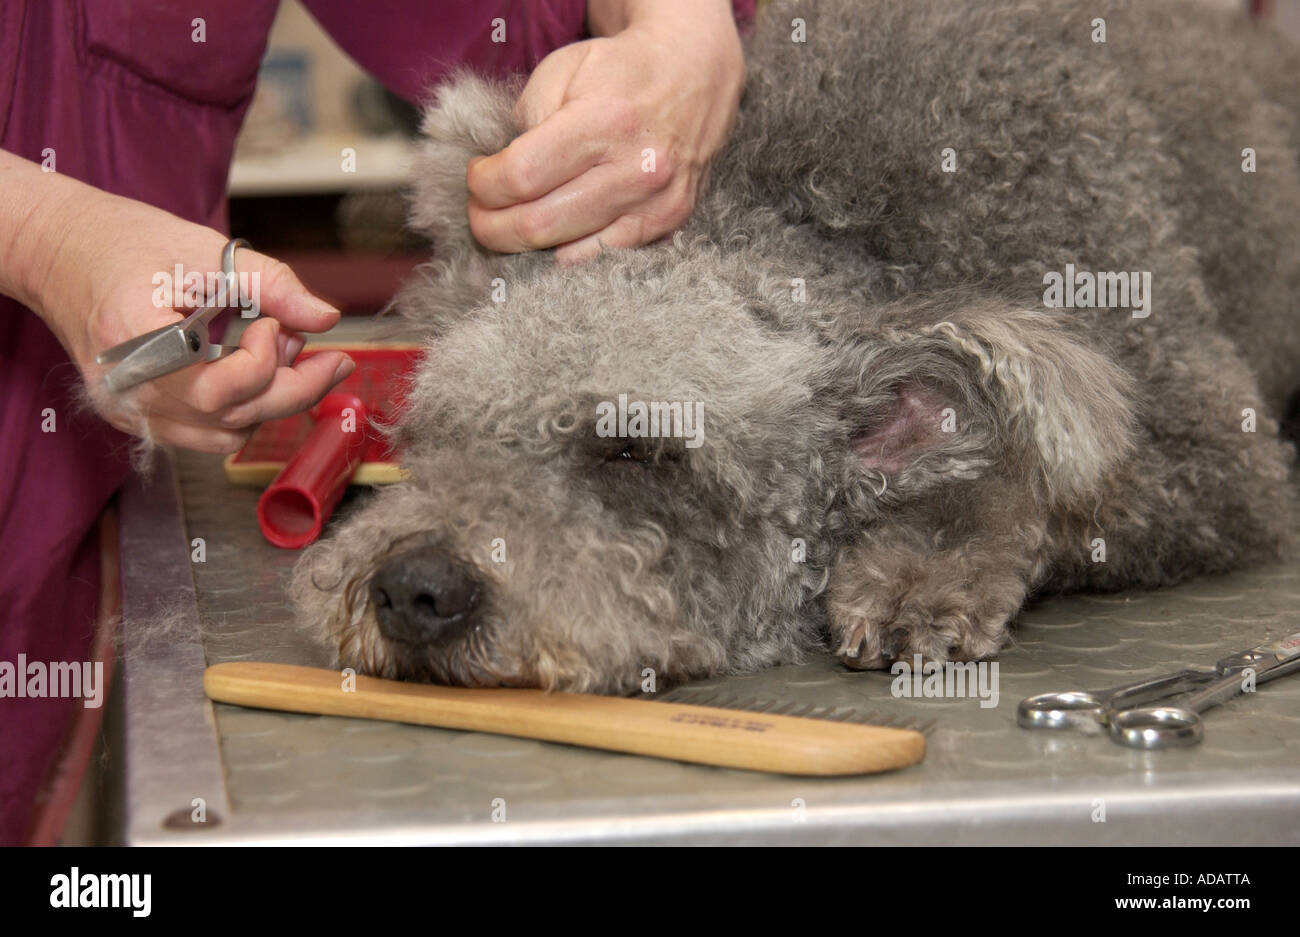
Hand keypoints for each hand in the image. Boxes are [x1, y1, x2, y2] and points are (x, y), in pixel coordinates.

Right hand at [3, 158, 352, 452]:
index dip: (262, 360)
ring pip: (225, 434)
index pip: (217, 389)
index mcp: (134, 338)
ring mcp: (128, 409)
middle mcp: (127, 388)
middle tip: (321, 355)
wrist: (59, 252)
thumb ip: (271, 284)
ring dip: (269, 401)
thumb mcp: (203, 248)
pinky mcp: (137, 416)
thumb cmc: (123, 242)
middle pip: (230, 417)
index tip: (273, 322)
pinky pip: (206, 434)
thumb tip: (326, 317)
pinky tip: (253, 372)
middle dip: (292, 387)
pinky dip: (243, 410)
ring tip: (277, 352)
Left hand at [465, 0, 744, 263]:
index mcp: (604, 122)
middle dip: (493, 226)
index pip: (521, 176)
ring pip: (569, 254)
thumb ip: (527, 121)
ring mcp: (656, 204)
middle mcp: (636, 170)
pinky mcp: (669, 224)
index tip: (477, 177)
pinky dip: (568, 254)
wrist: (693, 73)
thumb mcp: (561, 71)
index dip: (484, 185)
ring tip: (512, 224)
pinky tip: (553, 236)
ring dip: (526, 247)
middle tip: (480, 213)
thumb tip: (503, 176)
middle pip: (539, 224)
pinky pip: (604, 260)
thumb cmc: (619, 71)